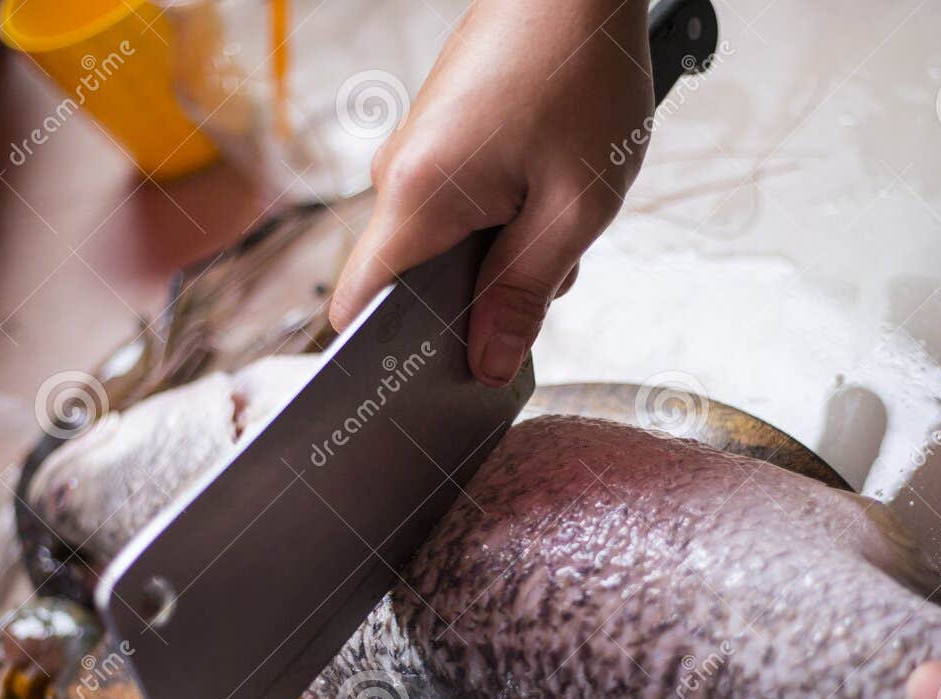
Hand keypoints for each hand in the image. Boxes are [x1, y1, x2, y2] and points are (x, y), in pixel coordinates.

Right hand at [328, 0, 654, 385]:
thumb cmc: (581, 74)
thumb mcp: (574, 207)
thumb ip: (525, 292)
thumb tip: (485, 362)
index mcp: (416, 199)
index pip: (358, 307)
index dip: (385, 358)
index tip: (429, 382)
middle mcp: (398, 174)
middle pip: (412, 282)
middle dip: (481, 298)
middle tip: (550, 269)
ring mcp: (417, 150)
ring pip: (446, 243)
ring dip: (504, 252)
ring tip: (562, 207)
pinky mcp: (441, 134)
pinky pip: (460, 203)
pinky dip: (507, 214)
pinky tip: (554, 184)